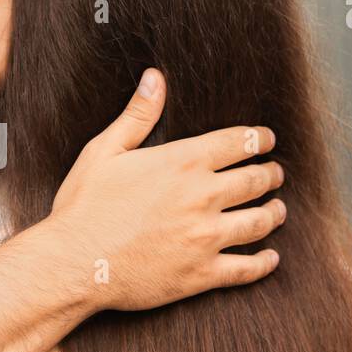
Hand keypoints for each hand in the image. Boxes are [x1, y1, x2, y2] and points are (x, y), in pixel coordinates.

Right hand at [47, 68, 285, 312]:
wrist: (74, 264)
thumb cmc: (84, 207)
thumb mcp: (104, 152)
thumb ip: (137, 115)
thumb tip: (155, 78)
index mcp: (181, 163)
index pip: (237, 143)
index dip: (258, 139)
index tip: (266, 140)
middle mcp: (202, 197)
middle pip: (255, 181)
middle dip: (270, 174)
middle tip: (275, 173)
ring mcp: (205, 237)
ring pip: (259, 222)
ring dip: (274, 213)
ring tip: (278, 210)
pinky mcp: (202, 273)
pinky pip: (247, 269)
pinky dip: (264, 263)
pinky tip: (270, 258)